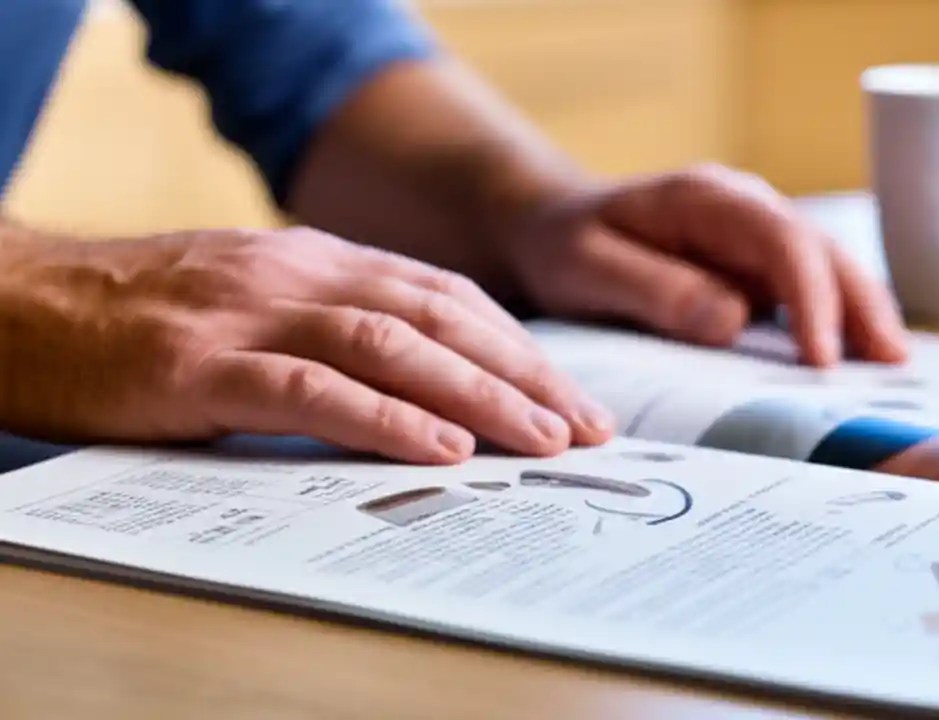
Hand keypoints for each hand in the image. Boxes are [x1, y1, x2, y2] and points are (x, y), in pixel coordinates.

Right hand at [0, 228, 612, 462]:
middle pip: (440, 318)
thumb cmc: (146, 317)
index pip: (447, 298)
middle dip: (524, 374)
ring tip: (542, 439)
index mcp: (319, 262)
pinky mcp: (201, 366)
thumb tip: (428, 390)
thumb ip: (336, 332)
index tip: (572, 396)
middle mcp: (299, 275)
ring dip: (478, 394)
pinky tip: (441, 447)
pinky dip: (384, 418)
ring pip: (392, 346)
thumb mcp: (259, 305)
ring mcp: (250, 315)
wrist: (20, 303)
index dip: (517, 348)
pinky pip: (311, 389)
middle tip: (586, 426)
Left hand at [502, 164, 909, 366]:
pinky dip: (839, 324)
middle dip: (861, 305)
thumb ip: (656, 288)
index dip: (809, 298)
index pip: (781, 241)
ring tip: (893, 368)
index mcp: (708, 199)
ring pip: (829, 270)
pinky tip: (861, 364)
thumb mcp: (588, 266)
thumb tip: (733, 320)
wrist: (553, 233)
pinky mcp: (758, 271)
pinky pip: (809, 294)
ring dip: (863, 315)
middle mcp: (746, 210)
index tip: (820, 358)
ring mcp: (757, 240)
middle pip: (823, 250)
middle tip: (890, 364)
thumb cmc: (565, 248)